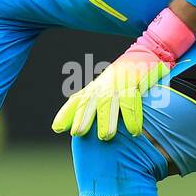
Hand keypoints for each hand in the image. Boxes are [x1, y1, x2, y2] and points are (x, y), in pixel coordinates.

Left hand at [51, 44, 171, 139]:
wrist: (138, 58)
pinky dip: (133, 118)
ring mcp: (115, 87)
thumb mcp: (98, 91)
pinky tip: (134, 132)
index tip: (57, 128)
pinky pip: (131, 104)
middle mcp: (100, 89)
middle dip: (83, 118)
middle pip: (88, 104)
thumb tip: (62, 128)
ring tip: (105, 137)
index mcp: (91, 91)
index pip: (75, 102)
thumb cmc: (115, 82)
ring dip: (107, 121)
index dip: (65, 115)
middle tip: (78, 132)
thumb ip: (85, 107)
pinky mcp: (132, 86)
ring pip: (108, 105)